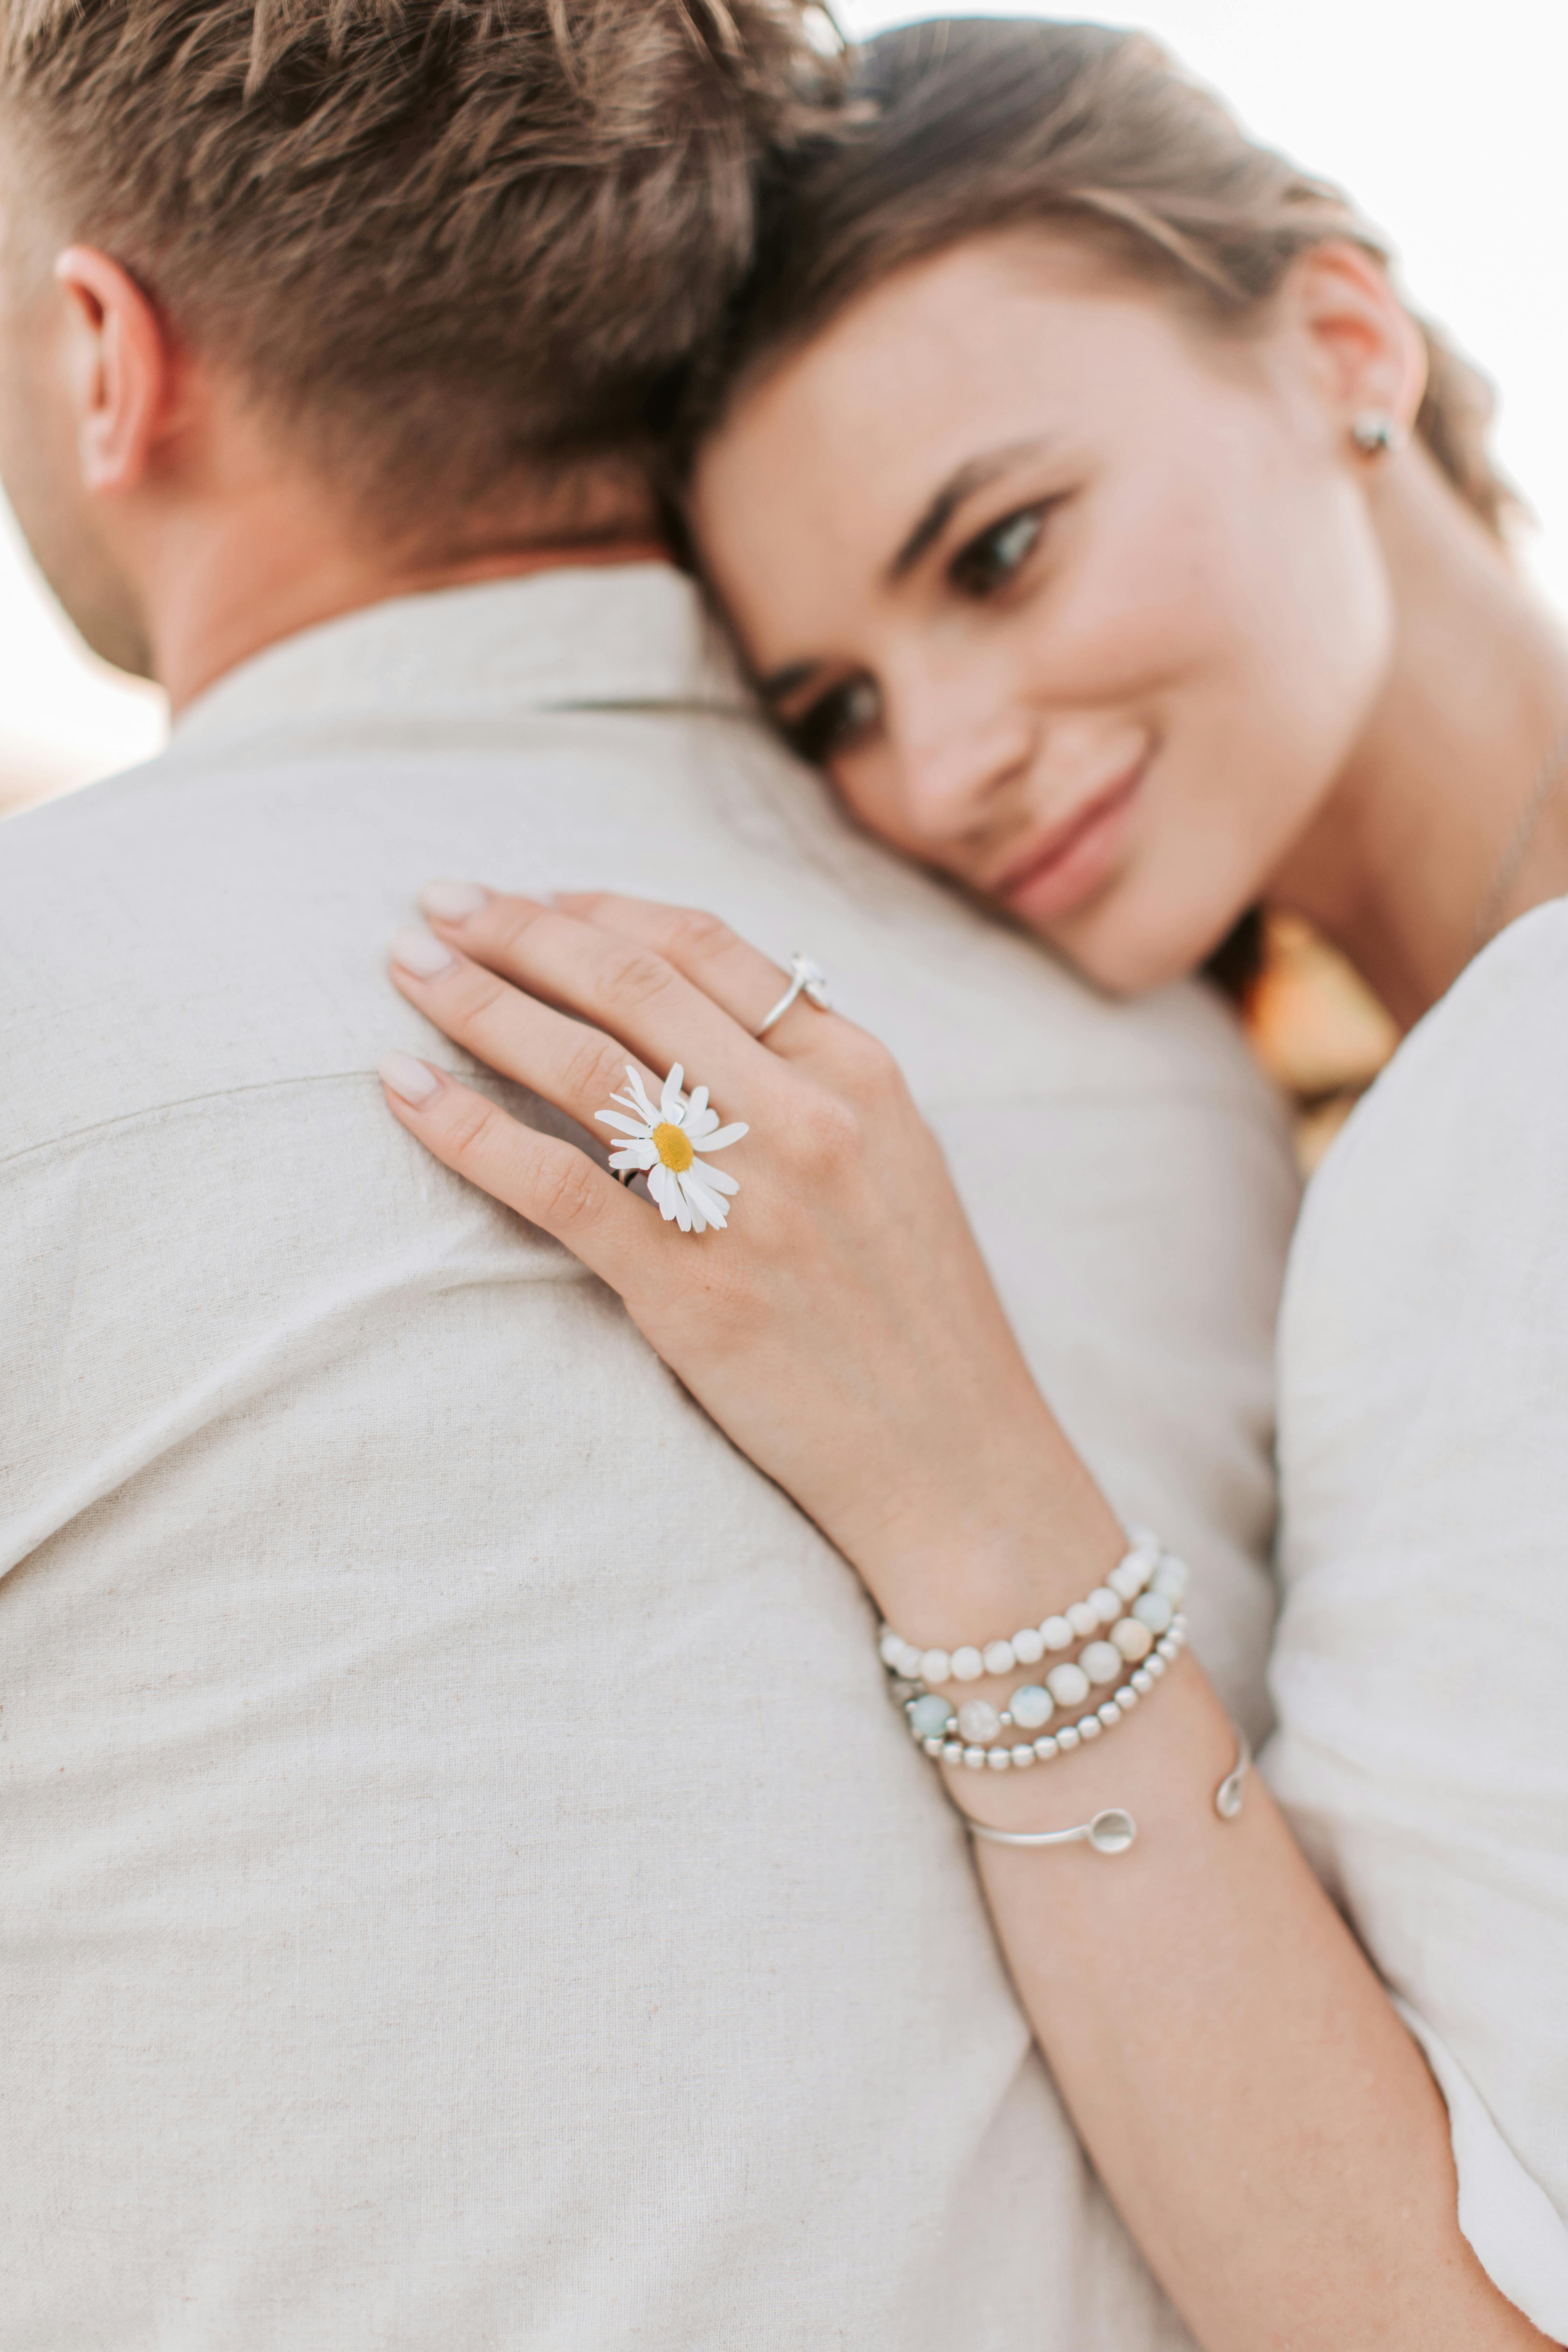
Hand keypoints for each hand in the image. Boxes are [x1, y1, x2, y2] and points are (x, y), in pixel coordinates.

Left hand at [381, 888, 1117, 1626]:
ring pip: (582, 1063)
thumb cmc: (920, 1315)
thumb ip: (811, 1080)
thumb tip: (699, 1012)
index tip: (530, 899)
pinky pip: (553, 1183)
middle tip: (438, 904)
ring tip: (408, 965)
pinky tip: (403, 1088)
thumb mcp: (896, 1161)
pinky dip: (466, 1128)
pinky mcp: (688, 1289)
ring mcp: (744, 1201)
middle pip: (629, 983)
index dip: (602, 909)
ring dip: (477, 1001)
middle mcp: (803, 1117)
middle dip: (518, 929)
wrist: (957, 1462)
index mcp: (858, 1073)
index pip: (705, 947)